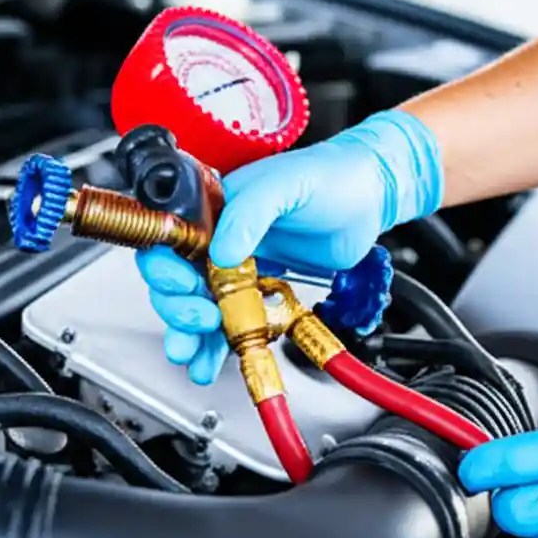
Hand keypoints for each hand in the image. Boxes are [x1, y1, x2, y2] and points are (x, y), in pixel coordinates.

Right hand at [135, 110, 442, 383]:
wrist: (371, 197)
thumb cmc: (329, 176)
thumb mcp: (284, 185)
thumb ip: (249, 213)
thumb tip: (221, 251)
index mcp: (213, 206)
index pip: (169, 238)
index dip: (166, 266)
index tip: (183, 285)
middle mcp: (218, 236)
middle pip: (176, 280)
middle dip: (178, 307)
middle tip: (200, 320)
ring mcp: (238, 265)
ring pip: (199, 306)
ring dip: (191, 335)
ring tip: (195, 356)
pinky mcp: (261, 288)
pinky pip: (233, 319)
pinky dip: (221, 343)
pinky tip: (213, 361)